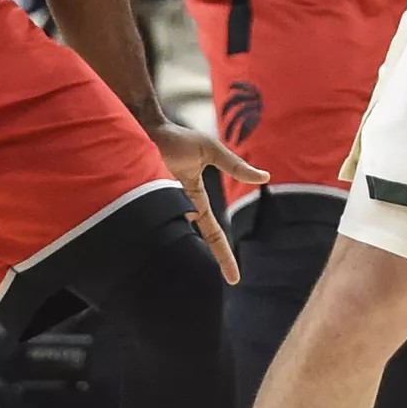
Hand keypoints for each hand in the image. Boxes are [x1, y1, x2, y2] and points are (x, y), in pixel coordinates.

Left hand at [149, 120, 268, 284]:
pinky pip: (151, 226)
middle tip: (197, 276)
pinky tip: (149, 243)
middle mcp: (178, 208)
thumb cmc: (177, 138)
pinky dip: (153, 234)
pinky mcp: (141, 207)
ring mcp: (160, 209)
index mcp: (194, 200)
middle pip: (190, 242)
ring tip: (169, 232)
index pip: (213, 235)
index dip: (224, 257)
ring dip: (169, 239)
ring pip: (170, 236)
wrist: (144, 127)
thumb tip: (265, 177)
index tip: (234, 280)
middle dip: (193, 259)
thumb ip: (234, 166)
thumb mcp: (211, 150)